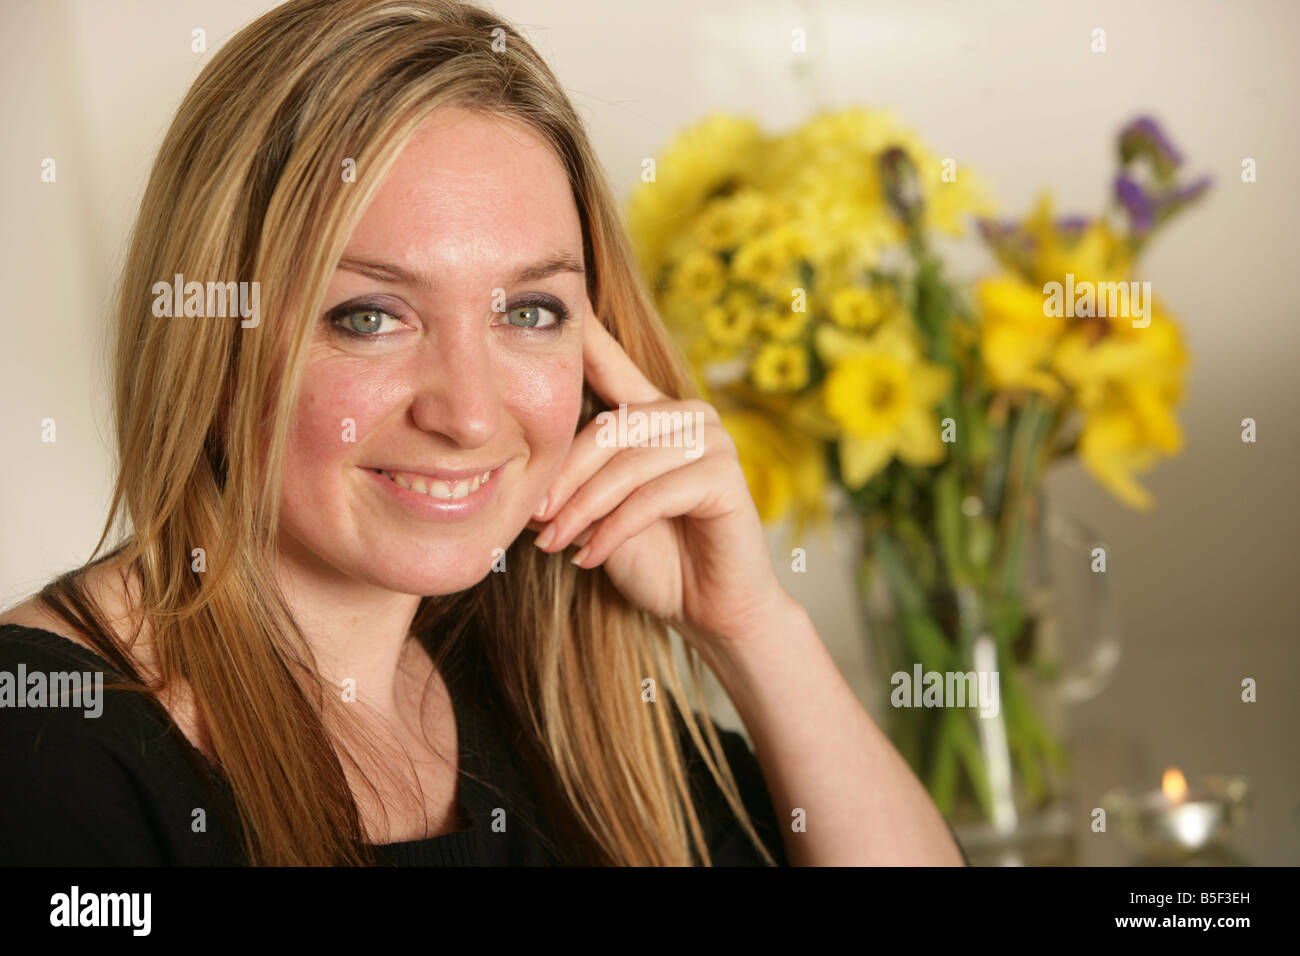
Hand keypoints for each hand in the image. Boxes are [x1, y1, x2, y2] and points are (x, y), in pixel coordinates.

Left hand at [528, 315, 791, 653]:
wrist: (708, 608)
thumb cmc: (650, 558)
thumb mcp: (598, 514)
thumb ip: (573, 482)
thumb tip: (517, 473)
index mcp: (650, 413)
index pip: (609, 363)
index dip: (582, 330)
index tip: (551, 289)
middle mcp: (684, 415)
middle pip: (607, 428)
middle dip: (564, 478)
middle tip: (534, 520)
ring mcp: (711, 440)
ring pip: (627, 464)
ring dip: (583, 510)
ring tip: (556, 544)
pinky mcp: (726, 475)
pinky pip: (654, 495)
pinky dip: (615, 530)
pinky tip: (591, 558)